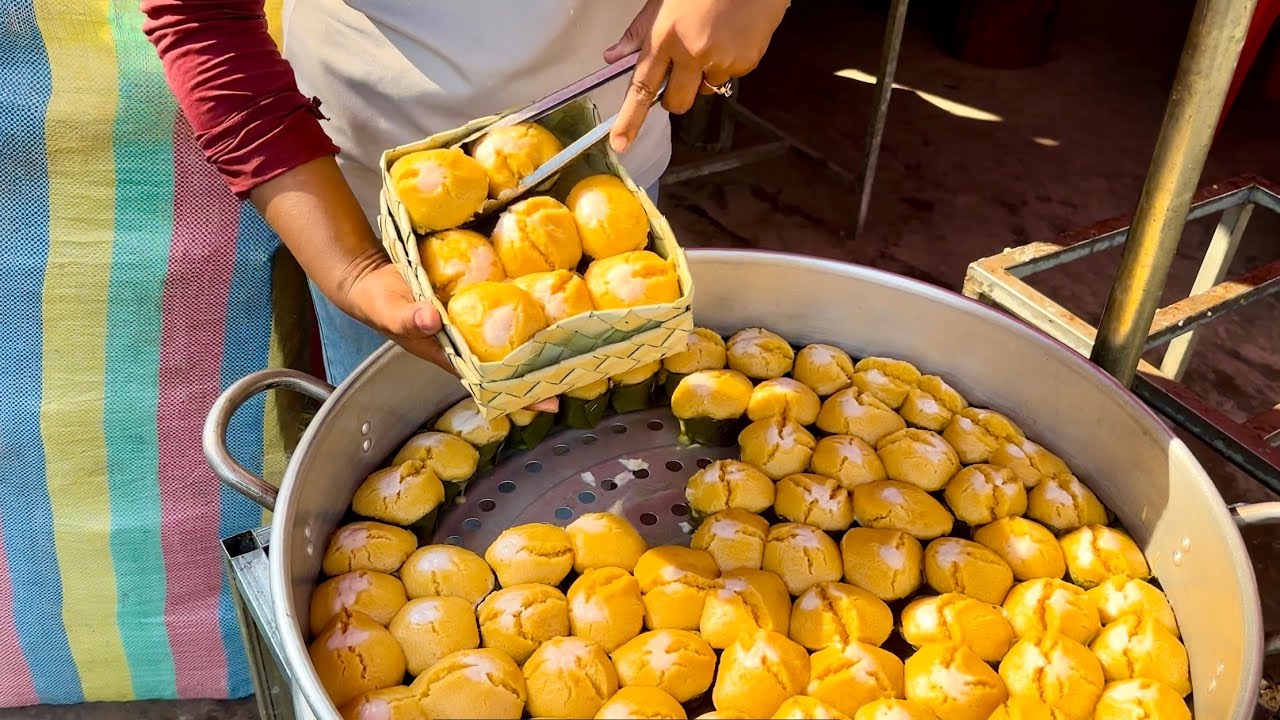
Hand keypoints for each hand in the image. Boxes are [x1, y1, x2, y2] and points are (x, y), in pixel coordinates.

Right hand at [341, 260, 559, 411]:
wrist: (371, 280)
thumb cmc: (379, 300)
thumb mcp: (389, 306)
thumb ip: (407, 315)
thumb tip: (433, 319)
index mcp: (448, 355)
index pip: (489, 381)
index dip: (517, 393)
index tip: (548, 402)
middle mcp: (463, 347)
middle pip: (506, 368)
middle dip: (537, 376)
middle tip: (575, 380)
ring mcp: (469, 330)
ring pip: (506, 345)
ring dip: (533, 349)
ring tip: (570, 352)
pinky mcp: (471, 309)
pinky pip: (499, 318)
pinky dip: (519, 319)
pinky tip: (544, 314)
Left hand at [606, 0, 790, 152]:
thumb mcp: (663, 0)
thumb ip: (639, 31)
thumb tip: (613, 56)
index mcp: (666, 36)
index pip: (642, 87)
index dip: (630, 119)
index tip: (620, 144)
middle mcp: (692, 53)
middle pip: (676, 103)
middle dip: (675, 96)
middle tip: (681, 70)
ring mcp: (721, 60)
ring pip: (705, 90)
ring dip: (704, 76)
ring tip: (712, 38)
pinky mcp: (746, 63)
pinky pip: (730, 77)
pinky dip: (728, 63)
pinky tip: (731, 35)